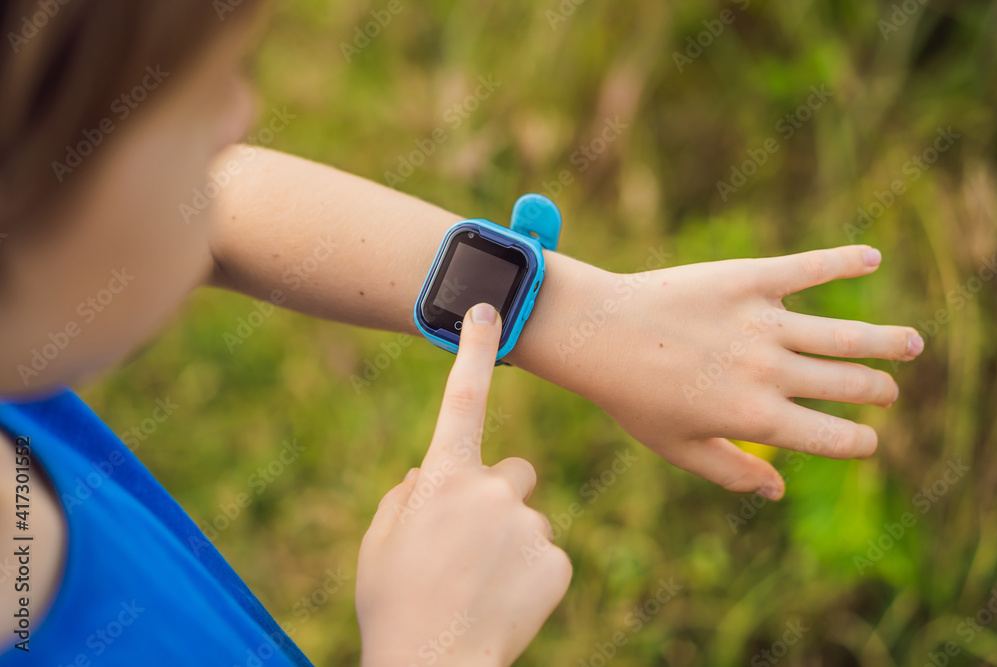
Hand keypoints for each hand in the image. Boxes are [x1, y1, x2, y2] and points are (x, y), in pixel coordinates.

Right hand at [355, 303, 571, 666]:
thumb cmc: (393, 604)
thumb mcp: (380, 540)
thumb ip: (408, 494)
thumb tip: (431, 473)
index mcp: (442, 477)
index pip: (461, 397)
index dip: (474, 348)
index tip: (487, 306)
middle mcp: (492, 490)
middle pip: (513, 470)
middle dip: (498, 494)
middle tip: (471, 542)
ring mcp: (528, 525)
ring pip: (528, 517)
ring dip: (510, 540)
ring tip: (479, 583)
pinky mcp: (556, 561)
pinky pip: (545, 554)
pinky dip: (529, 573)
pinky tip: (502, 600)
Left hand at [557, 245, 922, 498]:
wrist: (595, 332)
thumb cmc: (631, 395)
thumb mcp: (677, 447)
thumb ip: (732, 471)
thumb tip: (779, 490)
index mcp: (755, 418)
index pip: (833, 437)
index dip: (860, 442)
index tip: (869, 440)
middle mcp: (769, 372)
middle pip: (850, 384)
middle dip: (878, 391)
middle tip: (887, 390)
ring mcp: (762, 323)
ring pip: (847, 334)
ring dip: (888, 341)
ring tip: (912, 342)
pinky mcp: (749, 279)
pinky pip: (810, 268)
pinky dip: (846, 261)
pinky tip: (872, 258)